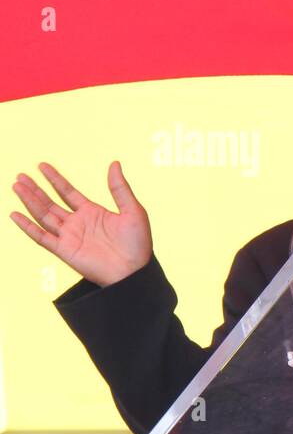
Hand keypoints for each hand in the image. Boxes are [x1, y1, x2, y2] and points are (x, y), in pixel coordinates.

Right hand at [10, 161, 151, 287]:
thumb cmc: (138, 243)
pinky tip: (14, 214)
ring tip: (17, 185)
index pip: (68, 192)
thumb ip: (120, 188)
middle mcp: (78, 223)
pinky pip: (41, 237)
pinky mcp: (64, 251)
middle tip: (20, 175)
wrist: (134, 271)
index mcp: (92, 212)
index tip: (41, 165)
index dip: (55, 179)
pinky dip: (27, 226)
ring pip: (43, 215)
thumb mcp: (133, 210)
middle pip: (50, 202)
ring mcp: (69, 237)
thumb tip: (115, 163)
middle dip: (36, 189)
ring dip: (29, 201)